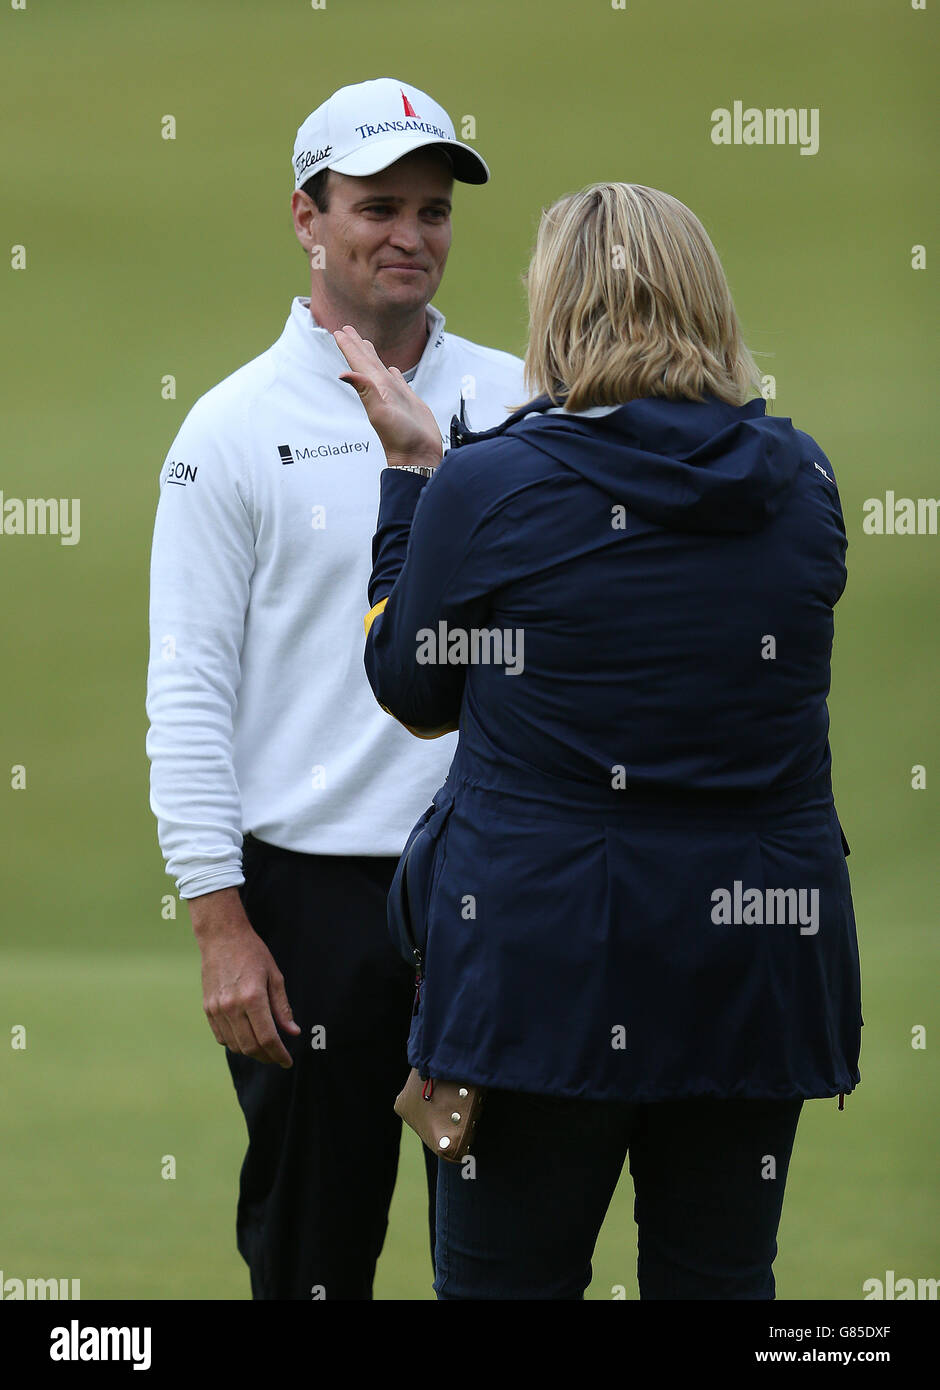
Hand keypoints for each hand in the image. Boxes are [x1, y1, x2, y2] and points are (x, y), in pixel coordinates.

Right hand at [188, 887, 301, 1066]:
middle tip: (277, 1057)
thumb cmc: (253, 953)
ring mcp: (217, 1009)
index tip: (287, 1061)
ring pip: (235, 1045)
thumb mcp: (275, 976)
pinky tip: (246, 1037)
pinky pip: (221, 1037)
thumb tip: (292, 1032)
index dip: (279, 1054)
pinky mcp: (208, 1009)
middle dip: (267, 1057)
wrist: (222, 937)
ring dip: (251, 1052)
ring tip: (264, 1048)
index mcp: (253, 997)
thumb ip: (282, 1007)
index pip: (268, 1038)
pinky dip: (235, 1043)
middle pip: (251, 1047)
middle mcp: (233, 1007)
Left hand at [334, 324, 442, 469]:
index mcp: (374, 389)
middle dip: (357, 345)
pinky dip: (393, 373)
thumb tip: (343, 374)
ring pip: (381, 370)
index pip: (358, 363)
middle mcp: (382, 391)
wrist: (418, 458)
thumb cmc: (400, 439)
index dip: (349, 347)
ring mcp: (395, 397)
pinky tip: (392, 370)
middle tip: (347, 329)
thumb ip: (365, 390)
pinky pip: (398, 382)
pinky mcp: (409, 402)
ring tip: (365, 343)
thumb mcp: (380, 412)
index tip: (339, 331)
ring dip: (372, 356)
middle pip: (367, 362)